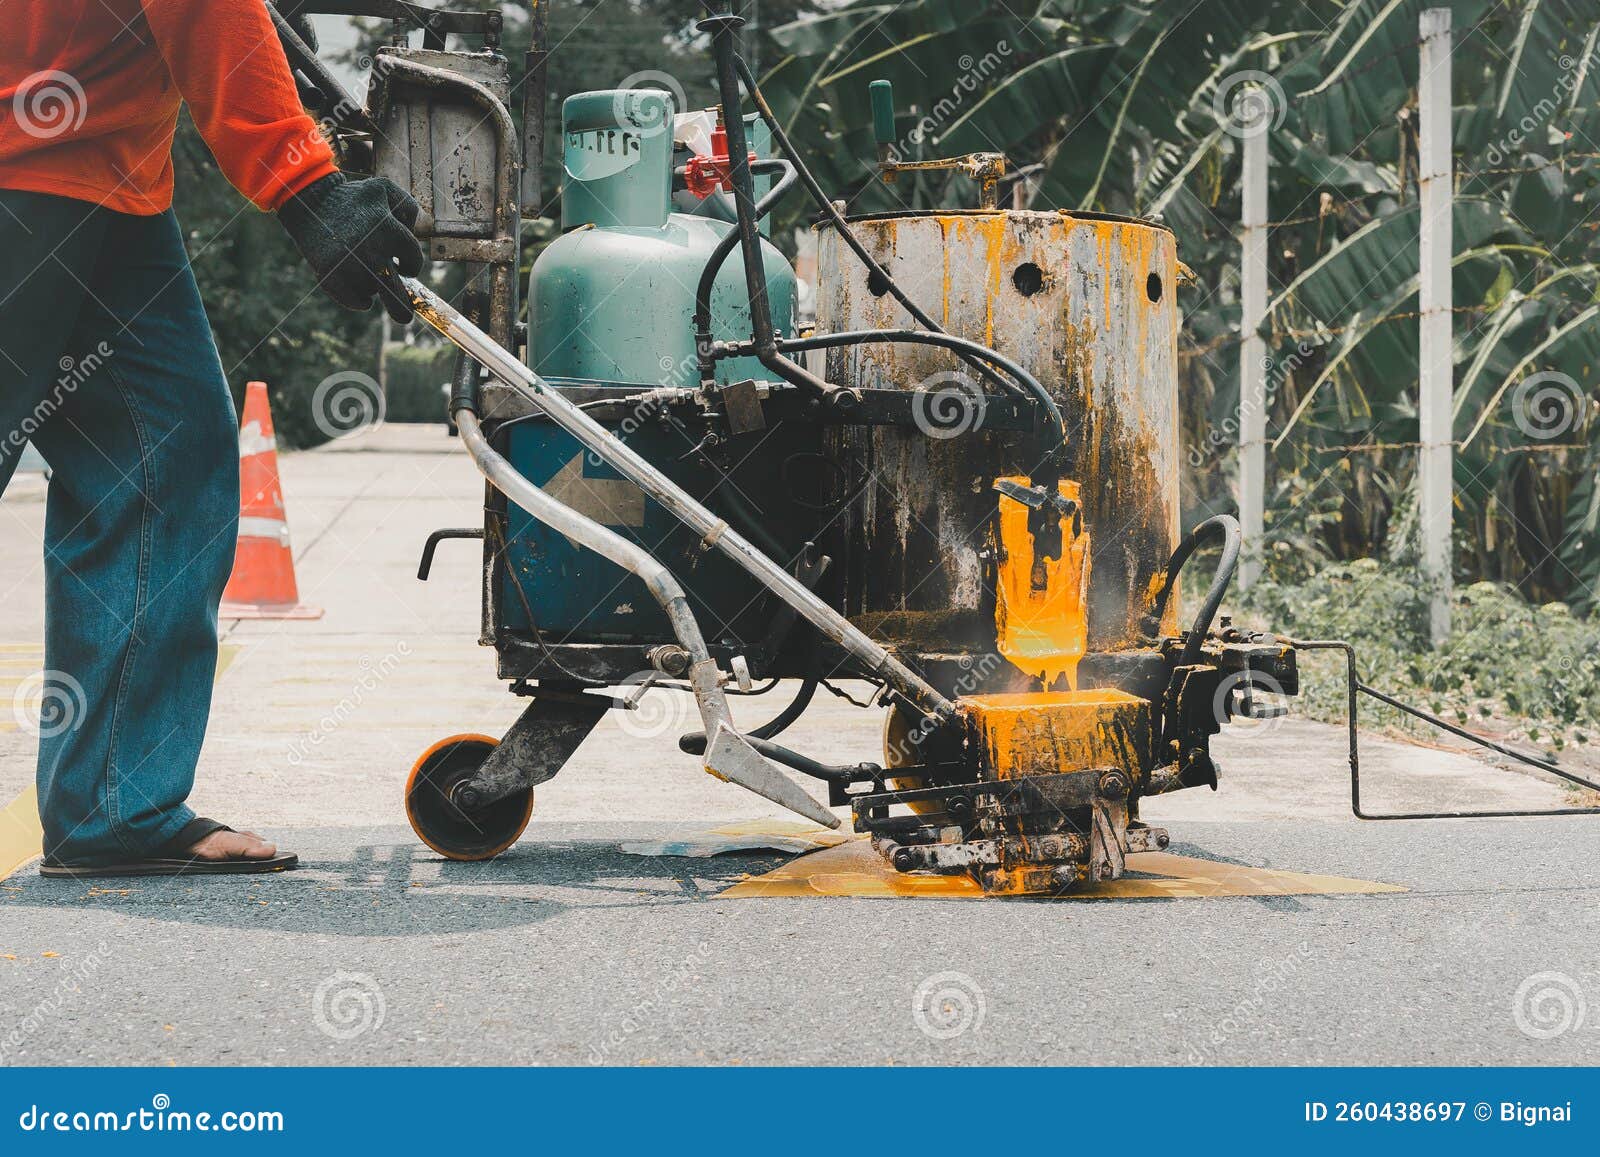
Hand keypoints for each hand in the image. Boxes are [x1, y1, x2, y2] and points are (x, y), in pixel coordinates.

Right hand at [277, 172, 424, 322]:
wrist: (310, 200)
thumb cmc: (352, 197)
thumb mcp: (384, 189)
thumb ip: (408, 207)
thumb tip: (413, 234)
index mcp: (389, 229)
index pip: (413, 262)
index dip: (411, 266)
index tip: (405, 268)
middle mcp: (371, 250)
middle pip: (395, 293)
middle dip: (403, 309)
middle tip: (405, 318)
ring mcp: (349, 264)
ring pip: (373, 291)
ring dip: (373, 286)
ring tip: (362, 267)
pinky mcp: (330, 273)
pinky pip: (353, 300)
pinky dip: (358, 301)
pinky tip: (361, 296)